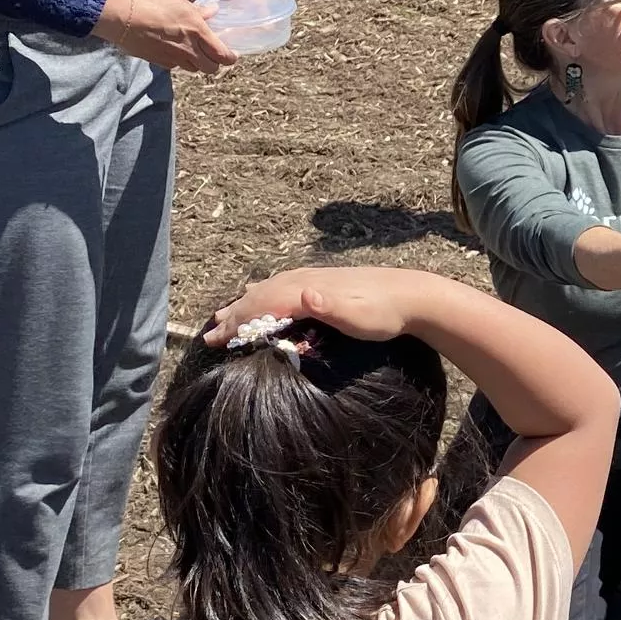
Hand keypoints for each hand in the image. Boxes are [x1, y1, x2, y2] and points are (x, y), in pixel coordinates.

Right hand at [93, 0, 237, 73]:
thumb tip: (213, 12)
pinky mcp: (160, 62)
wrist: (120, 17)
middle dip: (214, 63)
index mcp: (197, 30)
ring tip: (193, 50)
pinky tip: (173, 49)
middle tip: (212, 54)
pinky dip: (179, 61)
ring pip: (194, 69)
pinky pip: (176, 66)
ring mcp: (173, 58)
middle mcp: (188, 48)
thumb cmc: (148, 3)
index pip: (222, 55)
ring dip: (197, 63)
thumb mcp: (177, 0)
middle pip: (211, 68)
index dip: (230, 57)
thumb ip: (199, 11)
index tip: (232, 54)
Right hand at [206, 264, 425, 346]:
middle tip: (209, 335)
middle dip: (232, 316)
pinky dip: (261, 294)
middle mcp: (304, 279)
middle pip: (258, 296)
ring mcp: (312, 279)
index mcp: (306, 289)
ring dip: (243, 304)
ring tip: (224, 318)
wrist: (411, 295)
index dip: (237, 323)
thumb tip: (306, 293)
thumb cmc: (384, 313)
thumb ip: (330, 306)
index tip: (215, 340)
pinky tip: (259, 294)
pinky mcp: (320, 283)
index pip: (262, 305)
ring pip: (267, 289)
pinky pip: (280, 287)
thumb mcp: (358, 316)